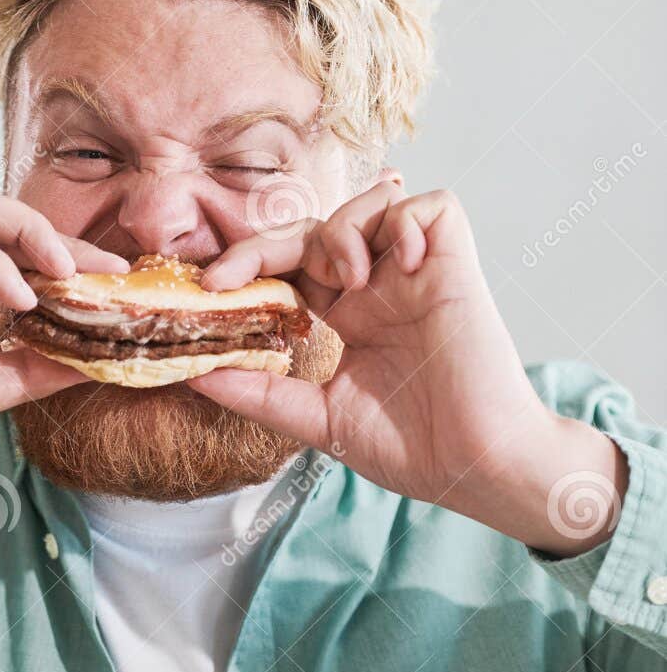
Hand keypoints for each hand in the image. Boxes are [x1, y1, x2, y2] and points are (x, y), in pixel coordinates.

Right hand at [0, 185, 125, 495]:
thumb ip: (23, 374)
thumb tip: (86, 367)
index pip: (9, 250)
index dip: (61, 261)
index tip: (111, 284)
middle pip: (0, 216)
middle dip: (57, 239)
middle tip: (104, 271)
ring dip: (29, 234)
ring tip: (65, 276)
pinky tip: (18, 298)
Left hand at [190, 186, 626, 554]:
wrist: (476, 469)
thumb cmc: (413, 449)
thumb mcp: (317, 419)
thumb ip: (260, 393)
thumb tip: (194, 375)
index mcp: (350, 318)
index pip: (290, 267)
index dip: (248, 264)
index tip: (209, 286)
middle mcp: (382, 288)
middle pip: (316, 228)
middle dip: (268, 241)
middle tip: (235, 274)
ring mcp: (419, 274)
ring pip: (373, 202)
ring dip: (341, 228)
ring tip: (346, 279)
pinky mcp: (457, 266)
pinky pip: (433, 206)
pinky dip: (406, 220)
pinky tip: (400, 266)